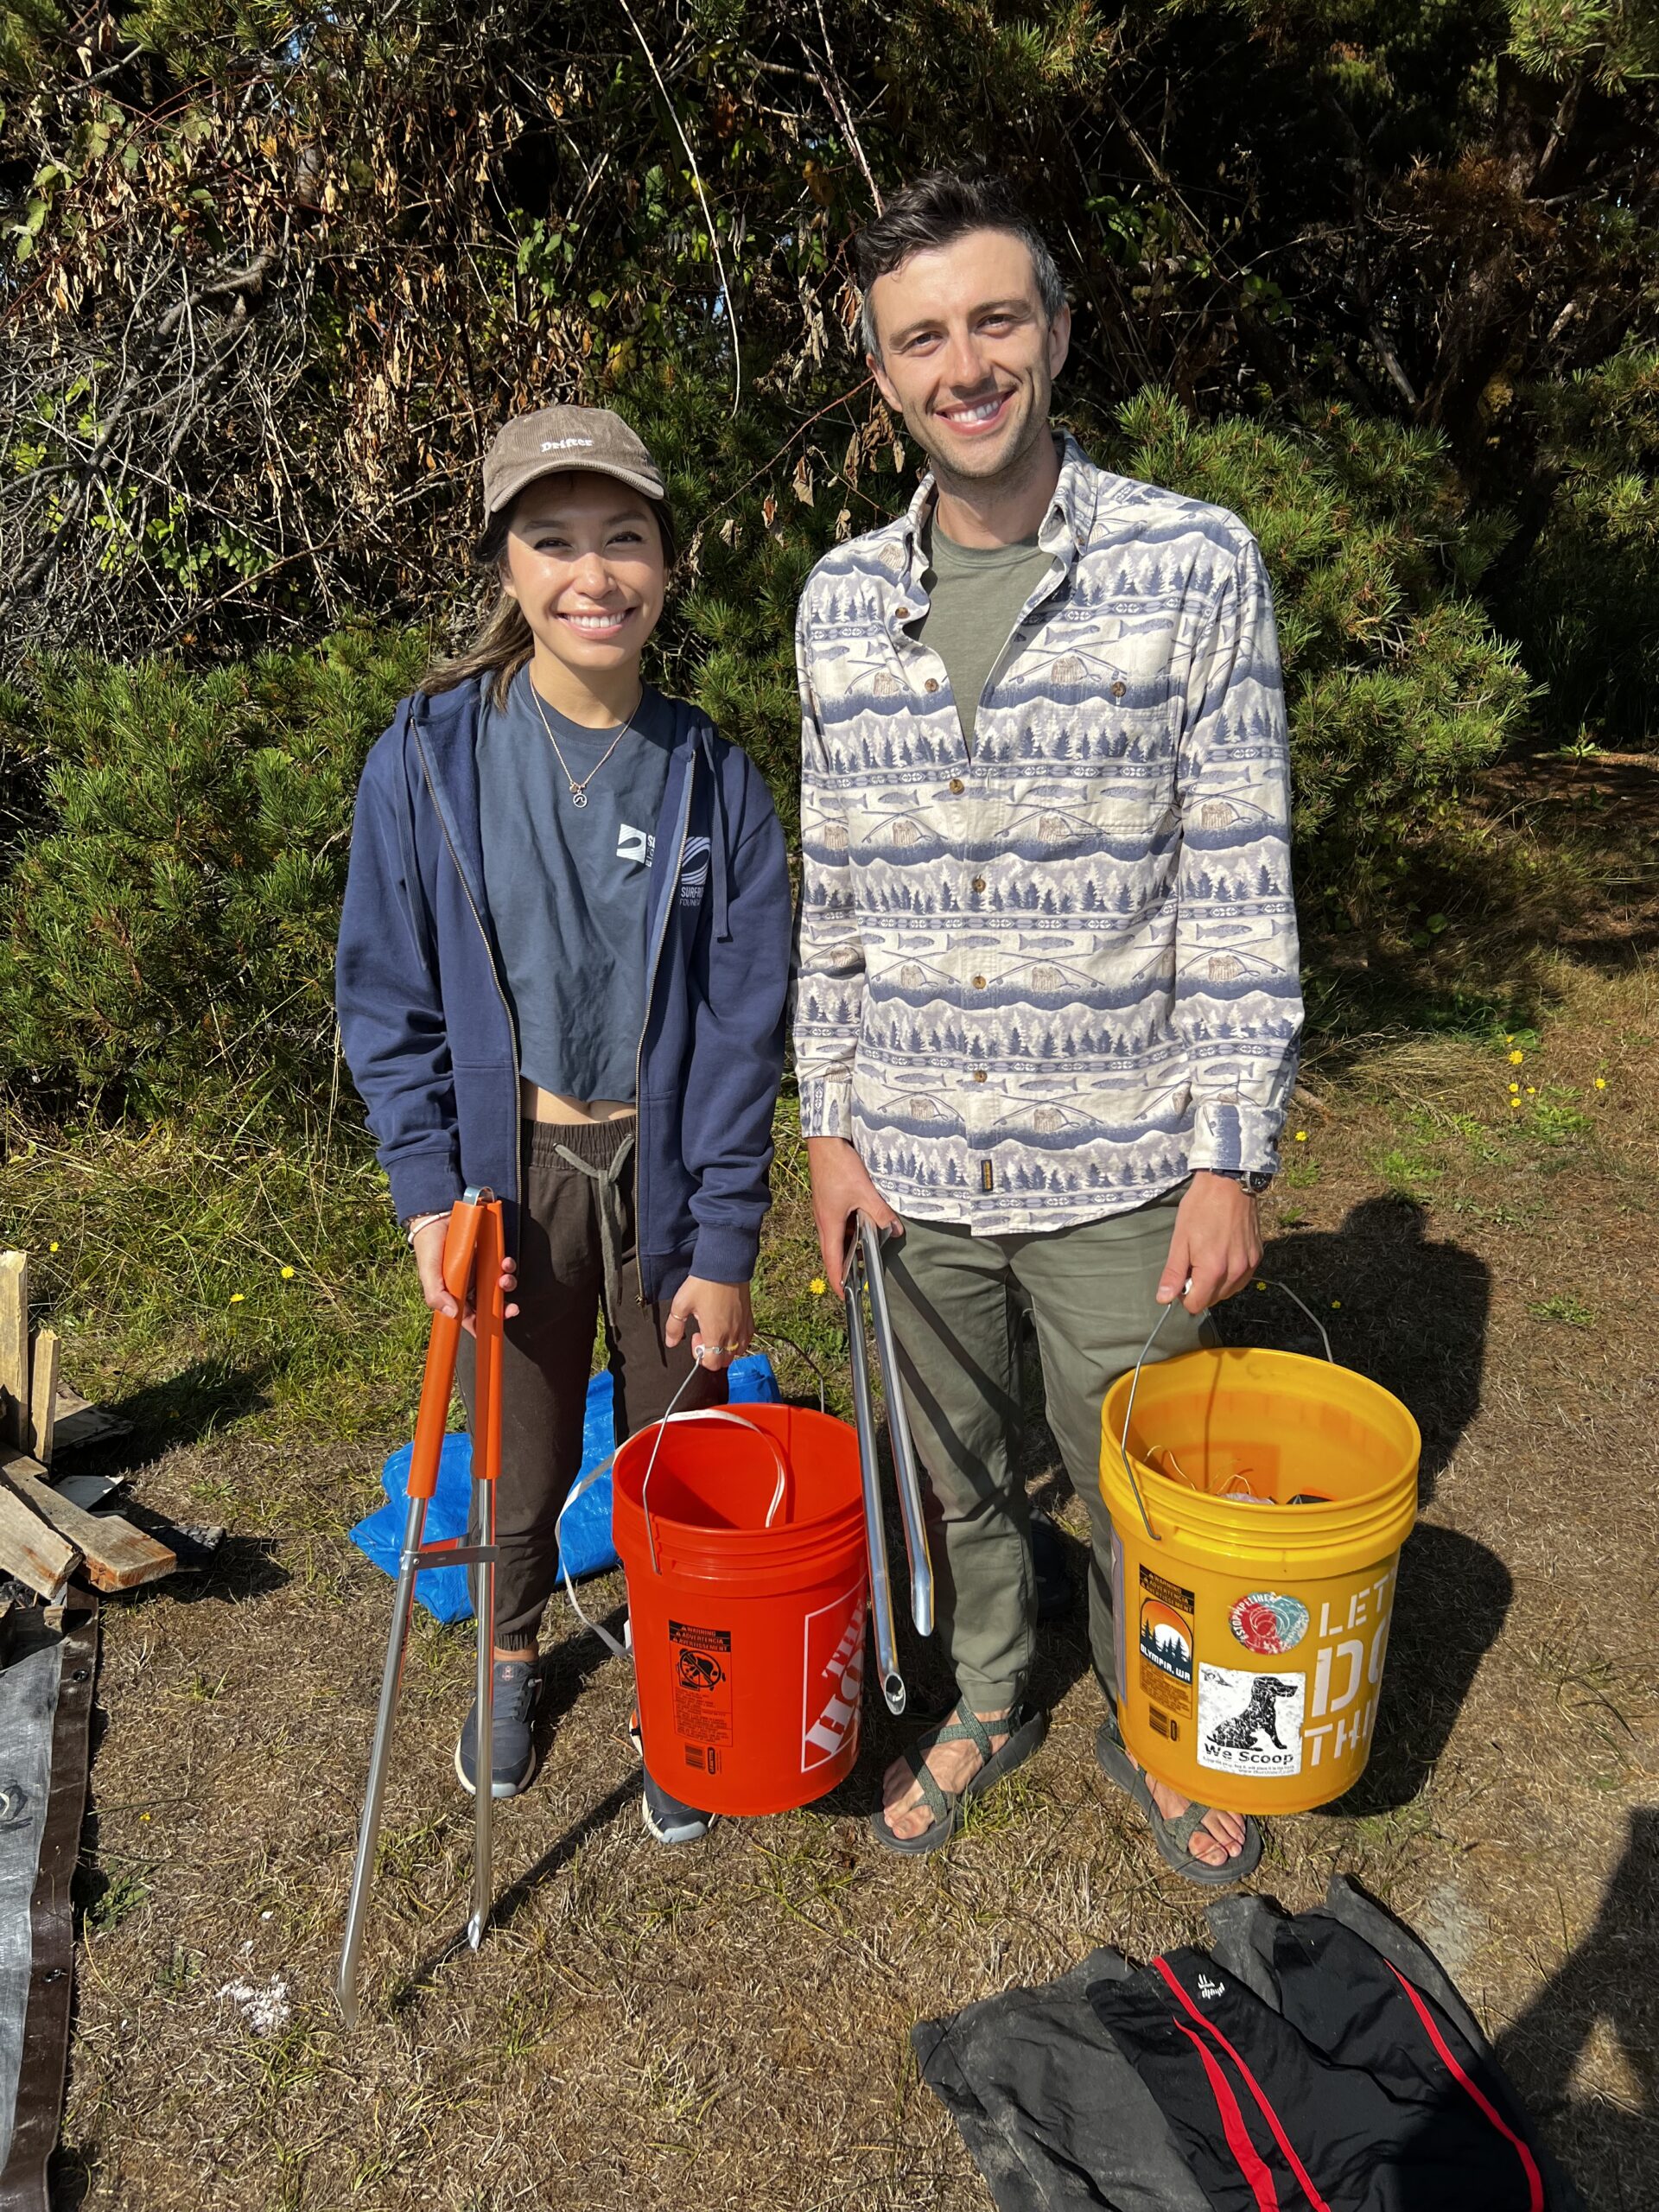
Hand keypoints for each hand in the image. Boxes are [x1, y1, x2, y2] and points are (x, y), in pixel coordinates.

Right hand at [410, 1216, 519, 1330]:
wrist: (437, 1215)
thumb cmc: (429, 1247)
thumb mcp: (429, 1273)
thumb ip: (436, 1295)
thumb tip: (453, 1314)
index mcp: (453, 1295)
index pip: (469, 1318)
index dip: (482, 1327)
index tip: (493, 1331)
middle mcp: (469, 1285)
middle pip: (490, 1305)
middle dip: (503, 1309)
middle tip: (511, 1309)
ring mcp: (480, 1270)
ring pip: (499, 1286)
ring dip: (507, 1285)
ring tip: (503, 1278)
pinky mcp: (490, 1255)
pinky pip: (503, 1266)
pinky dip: (508, 1266)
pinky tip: (505, 1262)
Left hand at [665, 1277, 752, 1369]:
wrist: (725, 1266)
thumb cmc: (704, 1284)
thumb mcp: (681, 1304)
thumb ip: (674, 1327)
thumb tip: (671, 1342)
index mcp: (715, 1334)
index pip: (712, 1363)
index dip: (700, 1356)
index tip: (695, 1337)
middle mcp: (732, 1334)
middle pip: (725, 1361)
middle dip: (713, 1354)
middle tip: (704, 1336)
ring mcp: (743, 1327)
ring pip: (738, 1352)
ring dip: (726, 1349)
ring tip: (717, 1333)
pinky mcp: (749, 1318)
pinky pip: (747, 1339)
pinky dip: (739, 1341)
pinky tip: (730, 1328)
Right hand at [805, 1136, 901, 1287]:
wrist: (825, 1143)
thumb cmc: (840, 1167)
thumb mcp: (865, 1192)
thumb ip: (880, 1212)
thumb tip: (895, 1229)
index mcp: (830, 1224)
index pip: (833, 1261)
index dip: (838, 1280)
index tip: (844, 1296)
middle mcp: (824, 1221)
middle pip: (833, 1252)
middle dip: (845, 1268)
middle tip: (858, 1280)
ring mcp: (825, 1212)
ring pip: (837, 1237)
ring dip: (849, 1247)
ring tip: (867, 1254)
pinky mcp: (829, 1202)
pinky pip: (839, 1224)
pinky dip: (850, 1231)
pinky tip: (864, 1226)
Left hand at [1157, 1172, 1261, 1314]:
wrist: (1228, 1183)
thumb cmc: (1201, 1207)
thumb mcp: (1180, 1239)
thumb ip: (1174, 1273)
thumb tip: (1164, 1298)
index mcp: (1213, 1269)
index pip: (1197, 1305)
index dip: (1184, 1296)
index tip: (1182, 1278)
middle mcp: (1235, 1271)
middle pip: (1213, 1300)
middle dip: (1200, 1289)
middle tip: (1194, 1263)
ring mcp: (1249, 1264)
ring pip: (1229, 1291)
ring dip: (1216, 1283)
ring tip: (1209, 1257)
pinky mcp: (1257, 1256)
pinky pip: (1242, 1278)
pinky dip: (1231, 1274)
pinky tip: (1223, 1255)